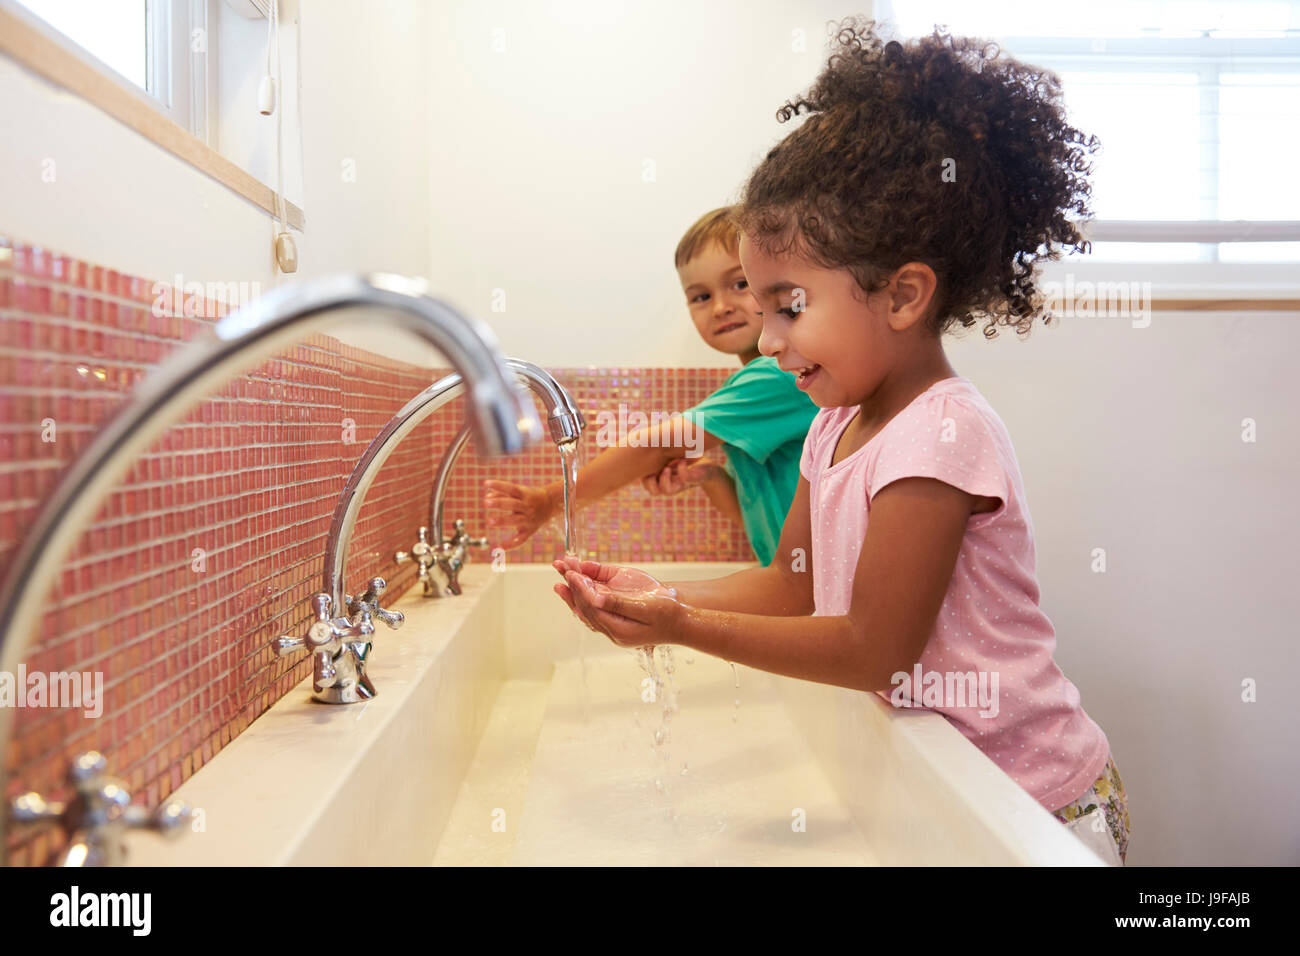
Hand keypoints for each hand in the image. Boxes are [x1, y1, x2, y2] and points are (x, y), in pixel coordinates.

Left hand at [483, 480, 558, 549]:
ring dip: (502, 521)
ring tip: (489, 521)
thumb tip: (487, 496)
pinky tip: (499, 546)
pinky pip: (521, 539)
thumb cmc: (529, 497)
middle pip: (513, 504)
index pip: (511, 488)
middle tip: (486, 502)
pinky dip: (511, 544)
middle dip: (499, 503)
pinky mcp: (529, 531)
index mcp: (524, 495)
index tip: (486, 483)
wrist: (550, 505)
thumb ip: (502, 493)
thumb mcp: (518, 492)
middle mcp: (527, 507)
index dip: (499, 485)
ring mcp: (528, 519)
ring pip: (516, 520)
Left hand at [551, 556, 682, 647]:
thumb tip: (596, 598)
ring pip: (587, 607)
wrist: (682, 622)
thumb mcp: (647, 608)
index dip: (580, 589)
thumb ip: (620, 604)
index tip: (572, 573)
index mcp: (618, 629)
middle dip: (572, 587)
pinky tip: (578, 583)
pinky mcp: (616, 617)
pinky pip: (595, 607)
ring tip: (561, 574)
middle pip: (585, 607)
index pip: (592, 607)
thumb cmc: (668, 614)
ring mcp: (613, 624)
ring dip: (574, 590)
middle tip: (560, 568)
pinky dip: (585, 594)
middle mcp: (611, 629)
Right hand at [640, 457, 725, 495]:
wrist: (708, 469)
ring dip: (665, 480)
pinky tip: (684, 460)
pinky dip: (682, 469)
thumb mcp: (671, 454)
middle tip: (654, 471)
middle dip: (651, 483)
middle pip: (654, 492)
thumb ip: (659, 449)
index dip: (643, 478)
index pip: (647, 484)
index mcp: (663, 478)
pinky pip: (685, 478)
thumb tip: (642, 434)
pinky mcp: (693, 480)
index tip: (646, 466)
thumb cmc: (687, 460)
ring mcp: (682, 484)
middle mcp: (671, 484)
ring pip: (667, 491)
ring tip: (668, 468)